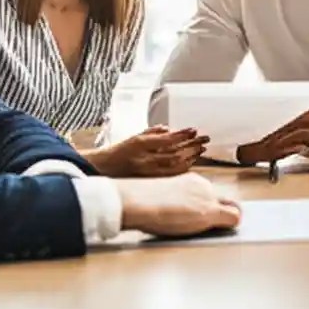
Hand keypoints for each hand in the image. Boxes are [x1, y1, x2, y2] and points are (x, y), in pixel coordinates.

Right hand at [86, 125, 208, 177]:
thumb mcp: (135, 136)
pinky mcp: (150, 180)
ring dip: (190, 156)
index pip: (166, 139)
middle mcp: (145, 157)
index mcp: (140, 143)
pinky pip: (170, 175)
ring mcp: (148, 170)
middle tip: (204, 139)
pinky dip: (183, 168)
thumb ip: (153, 132)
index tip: (194, 130)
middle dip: (192, 145)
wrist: (104, 169)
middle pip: (174, 151)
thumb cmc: (119, 152)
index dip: (182, 135)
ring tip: (201, 149)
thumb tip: (169, 129)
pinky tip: (191, 162)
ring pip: (174, 164)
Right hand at [118, 172, 241, 236]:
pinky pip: (233, 217)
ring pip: (232, 207)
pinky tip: (224, 232)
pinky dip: (233, 225)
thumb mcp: (162, 198)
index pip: (210, 193)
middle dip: (223, 212)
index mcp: (190, 181)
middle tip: (216, 227)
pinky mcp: (211, 211)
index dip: (210, 206)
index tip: (205, 217)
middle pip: (225, 199)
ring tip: (216, 231)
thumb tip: (175, 214)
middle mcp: (203, 185)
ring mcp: (208, 197)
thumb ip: (175, 202)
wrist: (138, 200)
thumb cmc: (141, 201)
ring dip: (226, 219)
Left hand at [235, 109, 308, 163]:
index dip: (254, 128)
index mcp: (298, 113)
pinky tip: (266, 155)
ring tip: (246, 154)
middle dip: (252, 138)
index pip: (271, 119)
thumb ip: (289, 140)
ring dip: (259, 146)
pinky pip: (288, 141)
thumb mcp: (307, 139)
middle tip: (238, 149)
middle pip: (270, 125)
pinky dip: (275, 149)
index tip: (240, 138)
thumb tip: (268, 148)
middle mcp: (301, 114)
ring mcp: (307, 122)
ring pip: (276, 133)